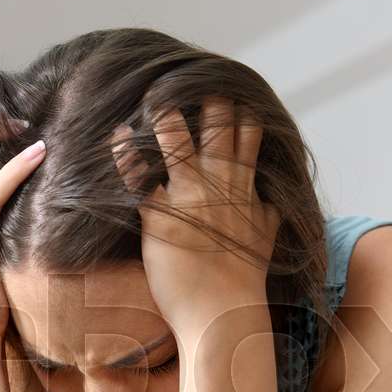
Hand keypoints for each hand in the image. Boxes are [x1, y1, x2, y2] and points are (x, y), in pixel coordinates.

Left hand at [127, 97, 280, 337]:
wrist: (224, 314)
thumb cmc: (244, 281)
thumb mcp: (266, 240)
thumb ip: (268, 216)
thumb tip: (274, 205)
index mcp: (244, 189)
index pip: (249, 139)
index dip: (241, 113)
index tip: (235, 92)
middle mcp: (220, 187)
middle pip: (218, 130)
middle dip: (210, 101)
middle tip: (198, 77)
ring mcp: (189, 199)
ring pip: (178, 144)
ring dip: (165, 117)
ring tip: (155, 92)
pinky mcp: (160, 217)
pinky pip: (139, 178)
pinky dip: (126, 154)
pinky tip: (117, 134)